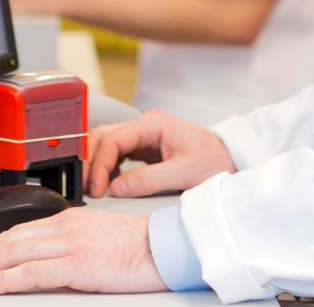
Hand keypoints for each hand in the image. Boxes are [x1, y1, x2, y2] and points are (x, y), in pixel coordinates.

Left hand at [0, 210, 163, 294]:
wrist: (165, 247)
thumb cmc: (137, 246)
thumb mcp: (97, 238)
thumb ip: (69, 244)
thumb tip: (45, 260)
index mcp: (69, 220)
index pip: (19, 231)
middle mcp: (65, 227)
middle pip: (9, 240)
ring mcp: (70, 244)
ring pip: (13, 253)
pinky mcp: (78, 264)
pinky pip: (32, 272)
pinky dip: (5, 279)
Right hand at [87, 110, 236, 198]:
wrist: (228, 159)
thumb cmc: (212, 162)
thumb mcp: (183, 173)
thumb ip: (148, 180)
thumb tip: (114, 188)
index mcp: (153, 123)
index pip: (114, 138)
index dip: (100, 164)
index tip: (96, 189)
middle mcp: (144, 125)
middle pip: (103, 137)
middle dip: (90, 162)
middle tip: (85, 190)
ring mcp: (142, 135)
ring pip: (106, 144)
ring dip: (95, 165)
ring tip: (91, 190)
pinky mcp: (143, 148)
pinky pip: (116, 154)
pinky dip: (106, 168)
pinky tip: (105, 185)